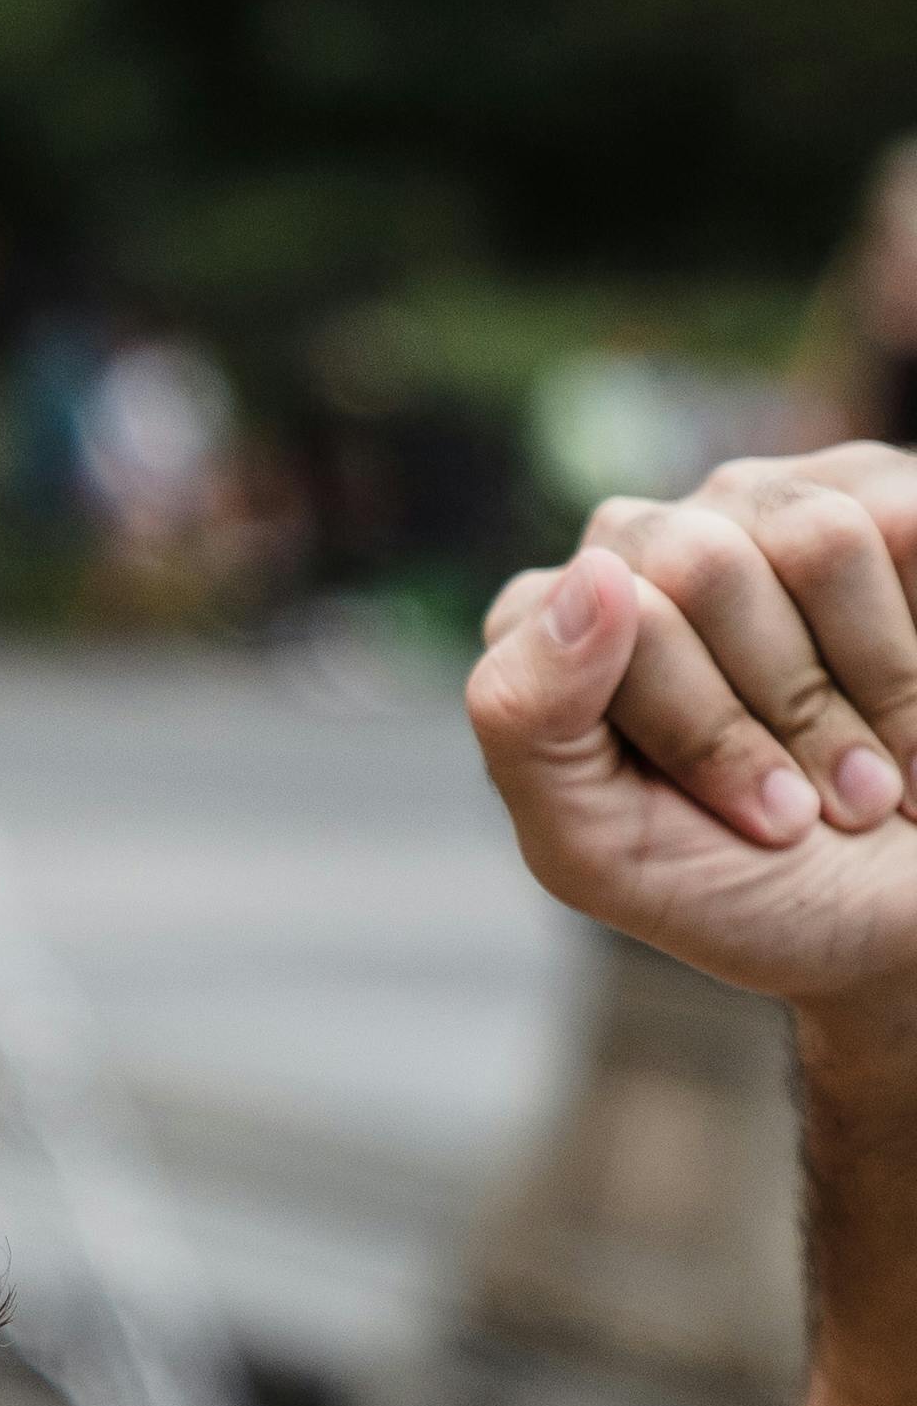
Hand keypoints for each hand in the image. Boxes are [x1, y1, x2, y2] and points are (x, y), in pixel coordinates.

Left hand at [468, 445, 916, 1021]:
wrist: (905, 910)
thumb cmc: (749, 891)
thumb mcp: (601, 852)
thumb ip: (527, 725)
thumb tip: (591, 573)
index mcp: (547, 633)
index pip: (603, 623)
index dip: (701, 733)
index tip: (763, 824)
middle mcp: (642, 548)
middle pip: (703, 564)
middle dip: (784, 708)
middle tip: (825, 802)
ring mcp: (757, 510)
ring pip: (815, 538)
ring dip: (872, 683)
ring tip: (879, 771)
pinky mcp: (874, 494)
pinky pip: (901, 524)